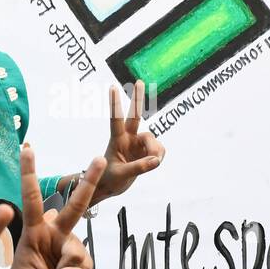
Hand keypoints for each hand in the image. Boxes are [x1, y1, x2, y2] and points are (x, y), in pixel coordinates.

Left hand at [6, 146, 104, 268]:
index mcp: (34, 231)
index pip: (31, 201)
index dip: (28, 175)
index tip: (27, 148)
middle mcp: (56, 233)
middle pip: (75, 207)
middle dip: (88, 182)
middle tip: (100, 158)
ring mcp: (71, 245)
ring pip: (76, 258)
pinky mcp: (82, 260)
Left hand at [95, 80, 164, 202]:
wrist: (112, 186)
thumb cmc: (110, 179)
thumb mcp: (122, 175)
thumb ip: (139, 167)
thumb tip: (156, 160)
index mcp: (116, 140)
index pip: (116, 119)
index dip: (115, 104)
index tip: (112, 87)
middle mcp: (128, 138)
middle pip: (135, 116)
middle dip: (138, 99)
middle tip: (139, 81)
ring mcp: (138, 143)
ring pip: (153, 140)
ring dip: (156, 151)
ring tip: (154, 163)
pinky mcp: (146, 151)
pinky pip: (159, 150)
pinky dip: (159, 156)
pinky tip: (154, 163)